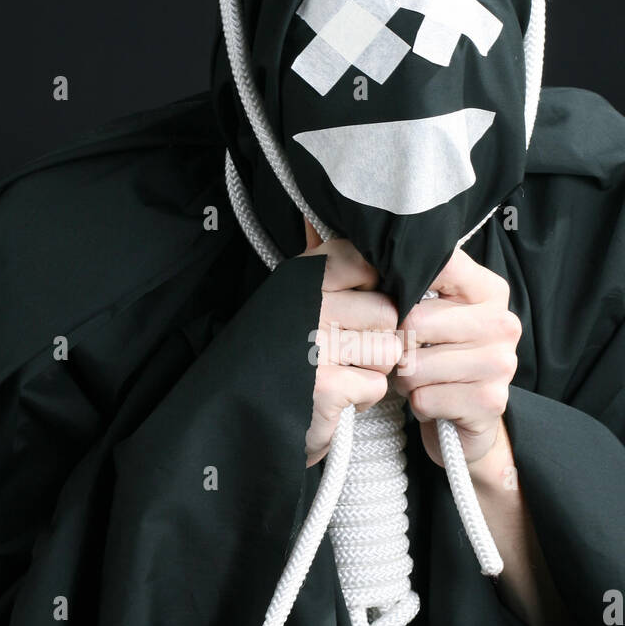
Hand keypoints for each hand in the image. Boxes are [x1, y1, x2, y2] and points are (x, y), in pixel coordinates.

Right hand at [300, 220, 402, 466]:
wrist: (236, 411)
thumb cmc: (278, 351)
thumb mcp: (294, 295)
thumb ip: (320, 258)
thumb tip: (322, 213)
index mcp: (305, 276)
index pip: (368, 263)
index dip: (372, 291)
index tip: (353, 307)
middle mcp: (311, 303)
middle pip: (388, 312)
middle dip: (376, 338)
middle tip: (345, 352)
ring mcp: (318, 345)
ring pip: (388, 350)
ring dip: (371, 370)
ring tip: (339, 374)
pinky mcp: (326, 386)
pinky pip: (376, 386)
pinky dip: (361, 400)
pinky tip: (335, 398)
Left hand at [393, 247, 521, 467]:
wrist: (465, 422)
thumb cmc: (439, 359)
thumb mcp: (432, 314)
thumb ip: (417, 285)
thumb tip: (379, 262)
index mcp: (490, 291)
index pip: (438, 265)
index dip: (403, 287)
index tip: (399, 304)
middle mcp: (503, 323)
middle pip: (414, 320)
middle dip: (400, 346)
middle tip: (411, 356)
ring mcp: (501, 363)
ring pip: (415, 365)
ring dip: (406, 380)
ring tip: (422, 381)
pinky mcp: (490, 401)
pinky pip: (424, 399)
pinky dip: (419, 406)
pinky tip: (434, 403)